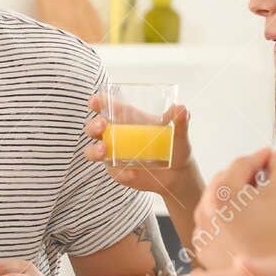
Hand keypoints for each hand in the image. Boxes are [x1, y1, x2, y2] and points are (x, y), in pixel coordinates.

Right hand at [83, 95, 198, 200]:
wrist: (178, 173)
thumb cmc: (175, 145)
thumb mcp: (179, 133)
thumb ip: (180, 121)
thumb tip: (182, 108)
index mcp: (128, 118)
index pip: (107, 106)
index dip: (97, 102)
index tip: (95, 101)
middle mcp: (116, 135)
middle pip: (94, 128)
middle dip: (93, 125)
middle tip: (102, 126)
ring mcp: (115, 154)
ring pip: (93, 151)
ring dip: (95, 150)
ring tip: (104, 151)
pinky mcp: (118, 171)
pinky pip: (113, 172)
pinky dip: (121, 173)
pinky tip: (133, 173)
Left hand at [191, 148, 275, 269]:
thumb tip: (275, 156)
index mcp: (223, 190)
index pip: (242, 163)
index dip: (260, 157)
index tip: (271, 157)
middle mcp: (204, 207)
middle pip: (225, 180)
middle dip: (245, 176)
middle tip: (265, 178)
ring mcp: (200, 228)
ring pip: (216, 202)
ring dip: (233, 198)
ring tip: (254, 205)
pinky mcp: (202, 247)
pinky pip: (211, 224)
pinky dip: (224, 220)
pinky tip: (243, 226)